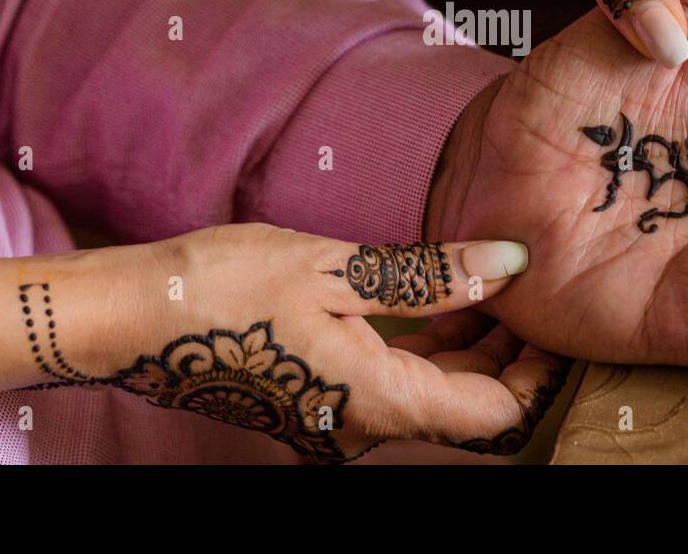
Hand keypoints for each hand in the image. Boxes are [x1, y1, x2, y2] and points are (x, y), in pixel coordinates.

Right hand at [53, 225, 566, 461]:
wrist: (132, 316)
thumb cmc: (223, 287)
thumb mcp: (337, 267)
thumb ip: (431, 273)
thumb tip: (509, 261)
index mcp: (377, 400)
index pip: (494, 414)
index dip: (537, 374)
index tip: (555, 320)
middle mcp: (363, 426)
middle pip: (466, 404)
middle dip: (507, 350)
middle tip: (526, 284)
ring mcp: (338, 418)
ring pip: (429, 392)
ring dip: (466, 344)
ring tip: (485, 278)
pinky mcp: (318, 400)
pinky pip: (392, 382)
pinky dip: (423, 346)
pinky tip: (433, 297)